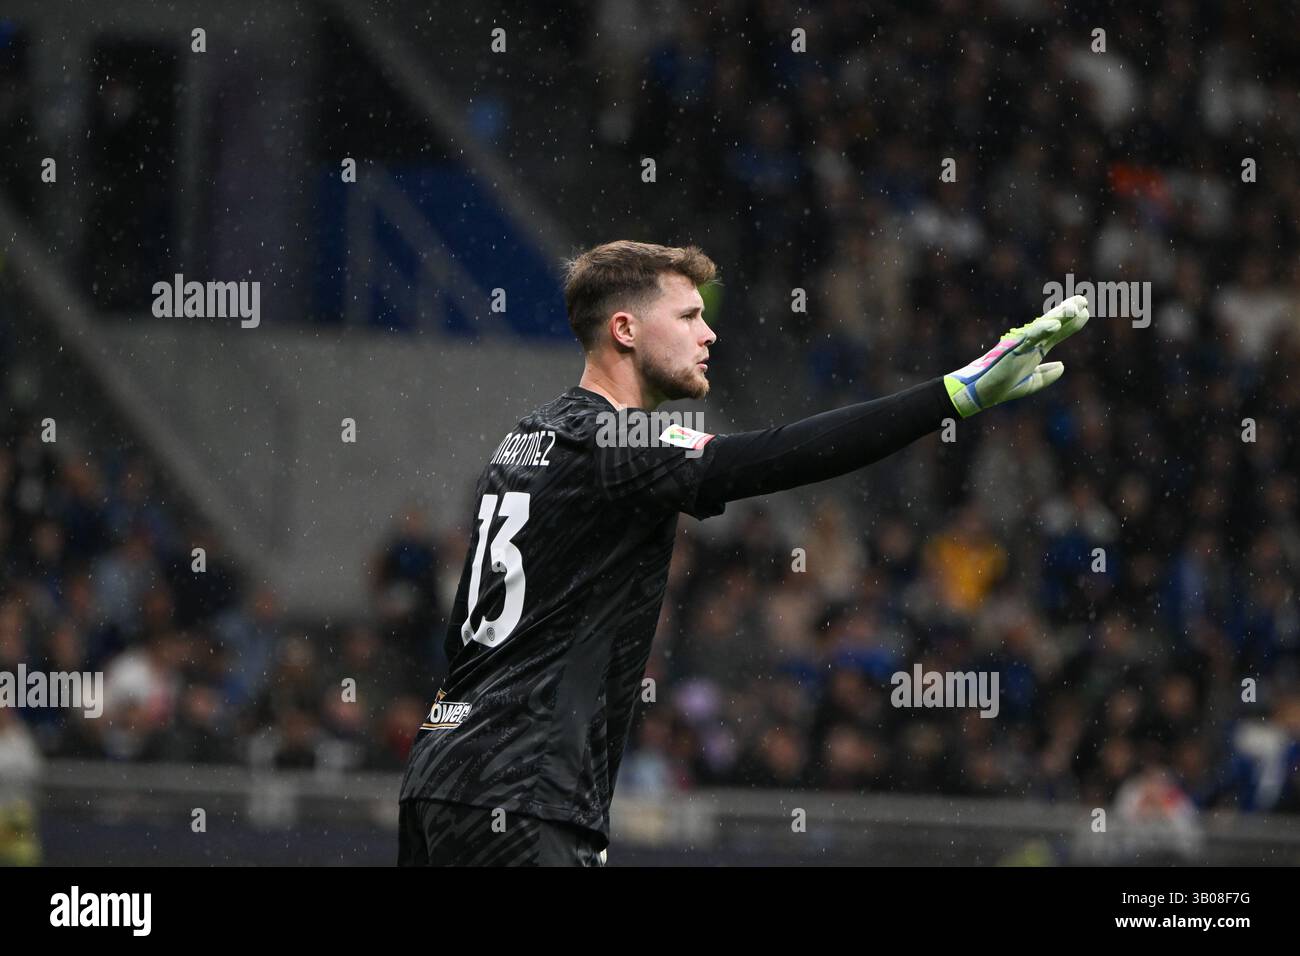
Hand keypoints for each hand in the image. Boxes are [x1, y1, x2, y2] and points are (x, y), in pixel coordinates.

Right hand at [943, 294, 1089, 417]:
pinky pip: (1030, 337)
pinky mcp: (1013, 349)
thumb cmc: (1003, 386)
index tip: (1086, 312)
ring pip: (1044, 326)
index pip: (1056, 333)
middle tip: (1083, 299)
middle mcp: (1030, 343)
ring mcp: (1022, 344)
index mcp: (1035, 350)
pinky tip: (1056, 325)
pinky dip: (1042, 330)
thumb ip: (1047, 375)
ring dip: (1060, 315)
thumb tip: (1062, 365)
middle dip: (1067, 312)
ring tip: (1076, 305)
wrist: (983, 392)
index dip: (1071, 324)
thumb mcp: (1032, 383)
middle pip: (1052, 324)